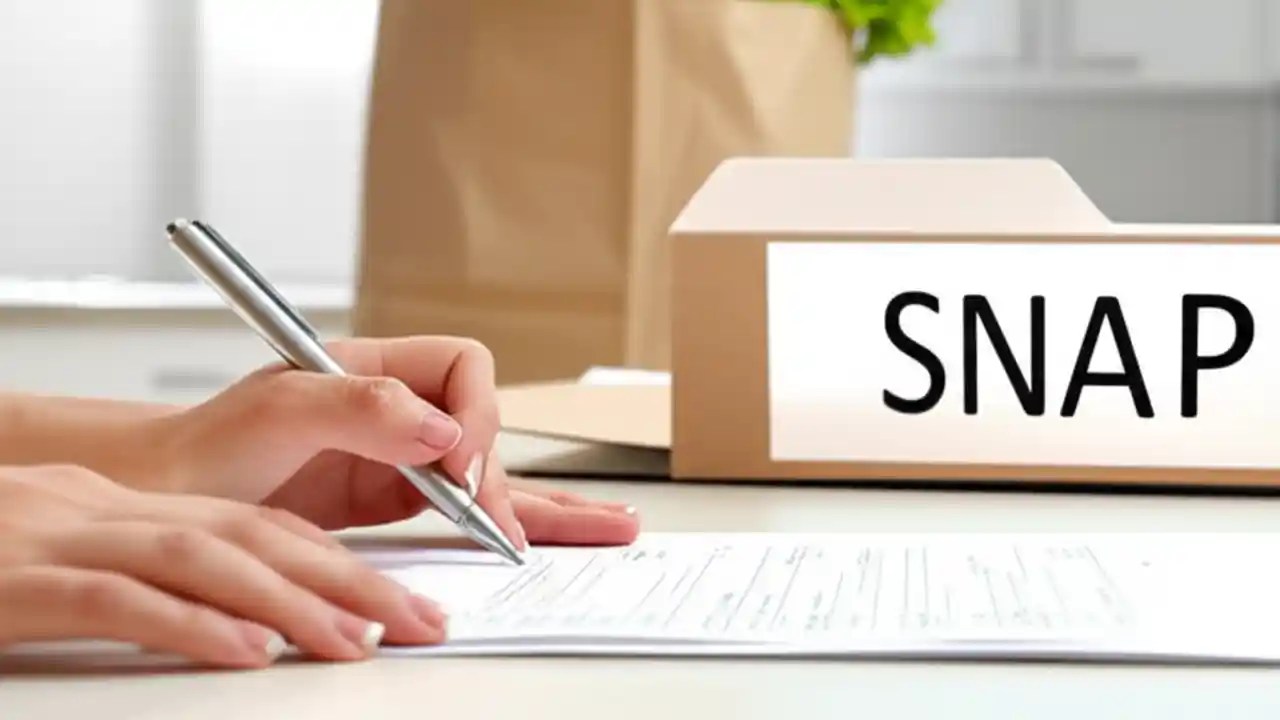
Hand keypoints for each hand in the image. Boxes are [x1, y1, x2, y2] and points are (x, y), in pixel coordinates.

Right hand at [0, 465, 445, 668]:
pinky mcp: (11, 583)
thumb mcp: (54, 562)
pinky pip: (116, 601)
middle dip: (343, 579)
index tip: (393, 599)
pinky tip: (248, 655)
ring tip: (361, 641)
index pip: (247, 525)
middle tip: (418, 621)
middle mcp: (94, 509)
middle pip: (248, 534)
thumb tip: (233, 628)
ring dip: (291, 602)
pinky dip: (190, 626)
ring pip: (200, 558)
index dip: (329, 562)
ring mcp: (50, 540)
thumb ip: (136, 581)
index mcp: (114, 505)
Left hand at [148, 336, 638, 545]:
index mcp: (377, 367)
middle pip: (488, 425)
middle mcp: (397, 409)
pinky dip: (509, 526)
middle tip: (548, 527)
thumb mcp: (276, 412)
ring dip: (545, 503)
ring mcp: (400, 458)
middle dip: (519, 472)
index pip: (462, 370)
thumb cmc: (206, 446)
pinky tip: (546, 538)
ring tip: (610, 527)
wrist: (169, 499)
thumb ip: (359, 406)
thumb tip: (441, 429)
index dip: (474, 417)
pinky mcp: (395, 500)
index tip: (456, 471)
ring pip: (490, 473)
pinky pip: (465, 512)